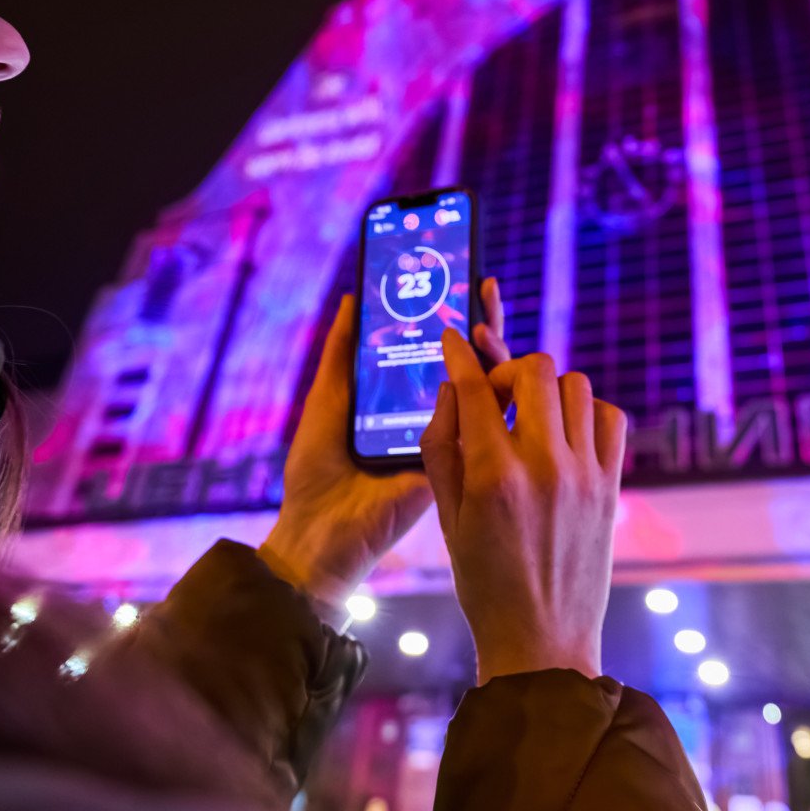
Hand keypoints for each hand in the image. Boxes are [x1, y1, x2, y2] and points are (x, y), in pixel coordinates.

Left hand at [261, 277, 511, 616]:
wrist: (320, 533)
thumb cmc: (316, 474)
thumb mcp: (326, 401)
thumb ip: (342, 352)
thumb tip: (352, 297)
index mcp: (404, 401)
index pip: (438, 350)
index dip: (452, 314)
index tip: (462, 276)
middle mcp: (433, 416)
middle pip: (471, 362)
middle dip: (483, 320)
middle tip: (484, 284)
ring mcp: (451, 440)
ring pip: (488, 387)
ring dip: (493, 350)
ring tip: (483, 320)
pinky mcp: (459, 464)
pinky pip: (485, 426)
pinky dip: (493, 394)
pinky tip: (492, 366)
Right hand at [420, 334, 627, 683]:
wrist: (541, 640)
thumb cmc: (484, 582)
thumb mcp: (448, 517)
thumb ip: (442, 447)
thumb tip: (451, 390)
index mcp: (493, 476)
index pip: (477, 389)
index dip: (460, 355)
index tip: (453, 339)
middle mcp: (544, 467)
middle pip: (535, 370)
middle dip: (508, 370)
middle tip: (497, 395)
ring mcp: (585, 475)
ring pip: (577, 386)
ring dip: (549, 389)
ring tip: (531, 417)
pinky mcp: (612, 487)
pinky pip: (611, 418)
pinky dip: (589, 412)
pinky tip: (566, 434)